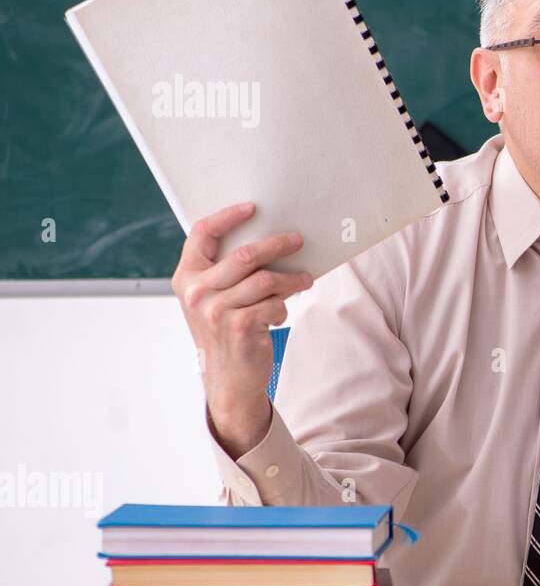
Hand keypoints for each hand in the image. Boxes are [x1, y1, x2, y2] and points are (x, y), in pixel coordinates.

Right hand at [171, 202, 313, 453]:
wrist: (228, 377)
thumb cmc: (224, 331)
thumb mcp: (212, 299)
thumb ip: (224, 272)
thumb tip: (266, 239)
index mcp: (186, 277)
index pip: (202, 234)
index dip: (228, 216)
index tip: (253, 208)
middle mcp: (196, 292)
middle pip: (245, 254)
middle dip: (278, 244)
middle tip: (299, 240)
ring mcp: (216, 310)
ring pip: (266, 279)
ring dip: (292, 279)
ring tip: (306, 280)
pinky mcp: (239, 326)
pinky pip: (274, 304)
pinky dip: (283, 307)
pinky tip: (280, 313)